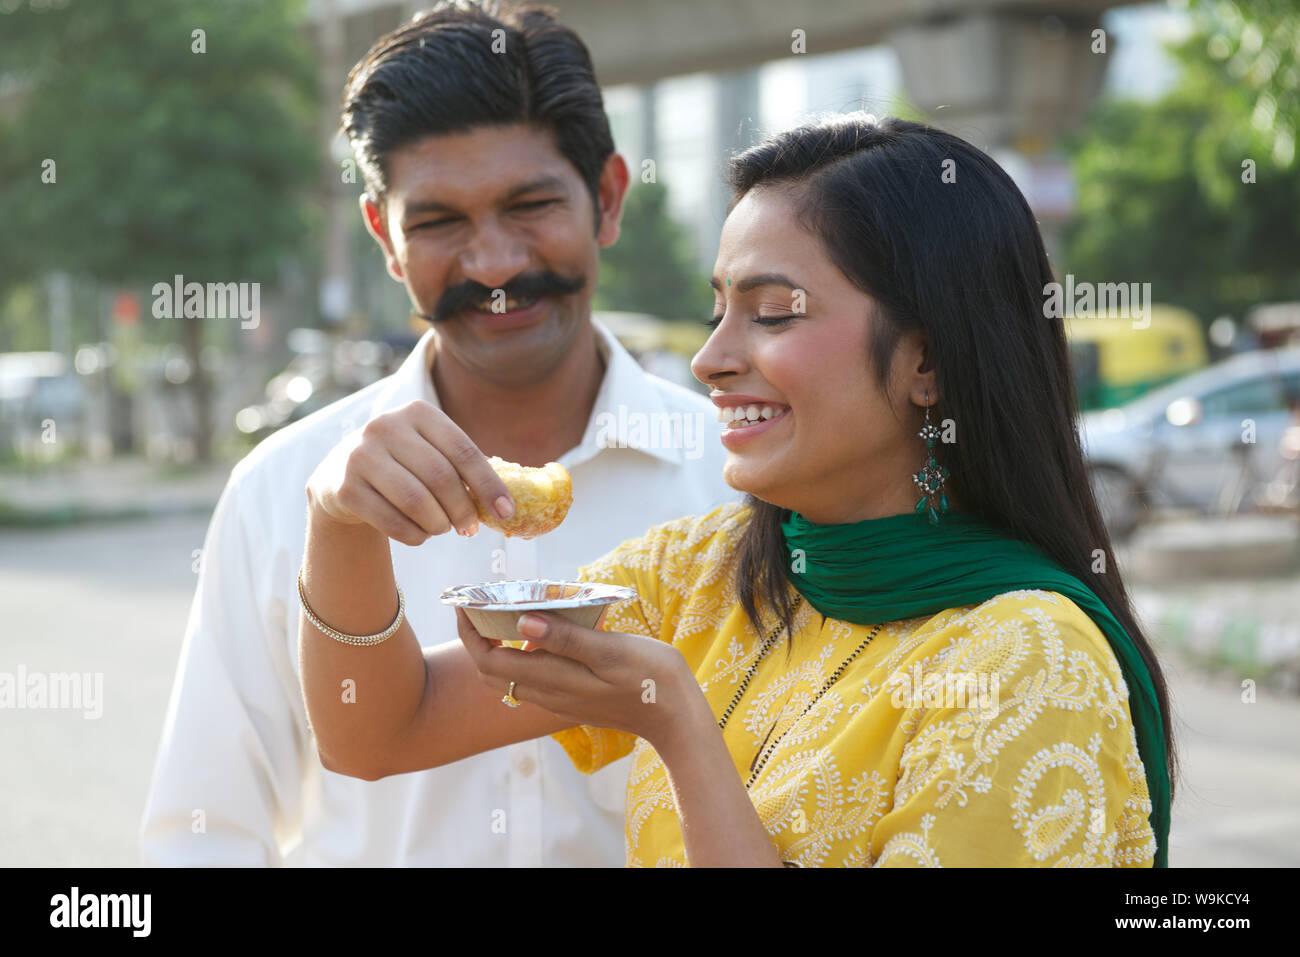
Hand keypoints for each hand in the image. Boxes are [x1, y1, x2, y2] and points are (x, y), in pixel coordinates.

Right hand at [305, 399, 513, 544]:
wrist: (339, 476)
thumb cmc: (402, 465)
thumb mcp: (429, 451)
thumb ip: (461, 468)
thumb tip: (503, 505)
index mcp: (417, 412)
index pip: (463, 450)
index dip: (488, 485)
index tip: (506, 512)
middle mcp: (385, 426)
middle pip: (440, 477)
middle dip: (463, 510)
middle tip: (470, 529)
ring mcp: (360, 455)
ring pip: (416, 501)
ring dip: (438, 524)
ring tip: (443, 529)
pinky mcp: (344, 487)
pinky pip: (392, 521)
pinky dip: (414, 535)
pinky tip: (420, 535)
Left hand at [455, 608, 702, 748]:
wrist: (677, 718)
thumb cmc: (651, 678)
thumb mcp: (611, 650)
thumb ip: (566, 638)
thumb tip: (521, 624)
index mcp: (554, 680)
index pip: (490, 661)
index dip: (470, 634)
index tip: (464, 603)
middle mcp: (549, 695)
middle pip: (493, 672)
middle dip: (477, 639)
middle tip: (479, 605)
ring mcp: (561, 701)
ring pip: (512, 678)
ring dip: (499, 648)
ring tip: (505, 613)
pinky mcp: (574, 700)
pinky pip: (533, 680)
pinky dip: (522, 657)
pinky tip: (540, 635)